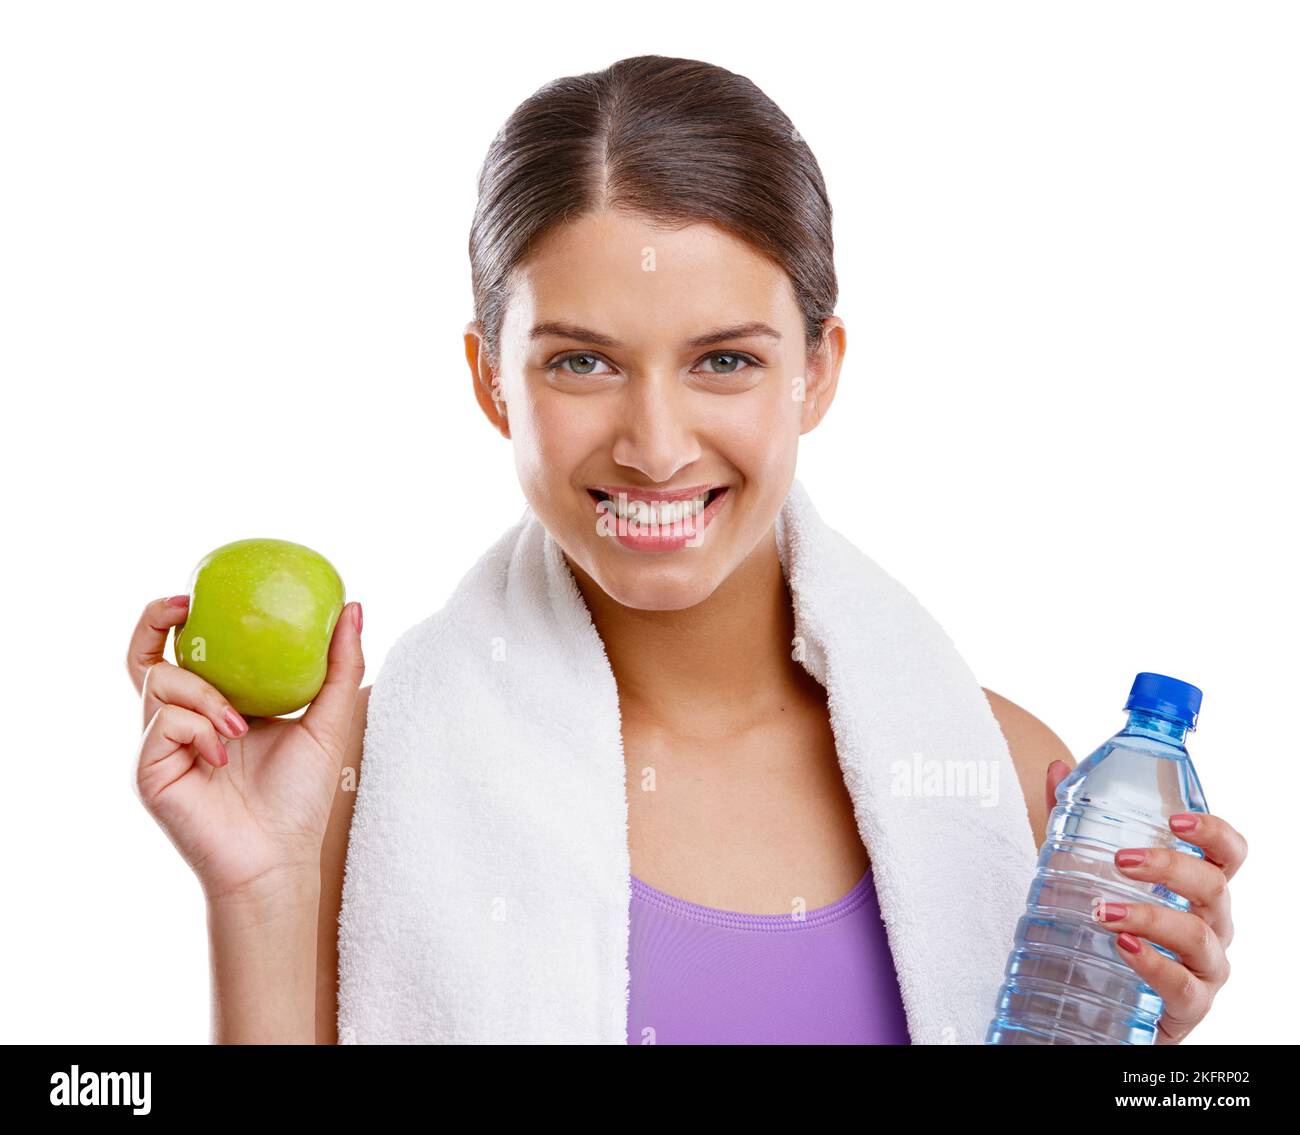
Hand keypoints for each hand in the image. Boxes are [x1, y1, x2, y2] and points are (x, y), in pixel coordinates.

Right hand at [127, 593, 364, 902]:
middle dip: (153, 622)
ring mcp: (161, 745)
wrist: (279, 858)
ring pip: (161, 683)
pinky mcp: (149, 770)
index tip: (200, 591)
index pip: (185, 651)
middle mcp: (181, 721)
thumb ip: (339, 665)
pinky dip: (198, 728)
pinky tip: (223, 755)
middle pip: (145, 658)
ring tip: (239, 725)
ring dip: (205, 693)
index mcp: (216, 705)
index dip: (178, 616)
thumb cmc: (300, 796)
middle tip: (185, 605)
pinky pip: (164, 723)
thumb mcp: (328, 721)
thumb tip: (352, 606)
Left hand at [1046, 760, 1245, 1044]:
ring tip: (1102, 911)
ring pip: (1198, 936)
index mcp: (1196, 888)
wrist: (1099, 1002)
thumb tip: (1057, 767)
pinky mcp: (1187, 1006)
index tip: (1175, 819)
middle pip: (1214, 886)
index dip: (1213, 832)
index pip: (1228, 854)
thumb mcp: (1086, 870)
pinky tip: (1124, 948)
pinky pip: (1182, 986)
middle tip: (1119, 860)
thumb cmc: (1107, 928)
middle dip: (1169, 867)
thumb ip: (1073, 820)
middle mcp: (1211, 924)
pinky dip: (1154, 964)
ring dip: (1151, 917)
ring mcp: (1204, 967)